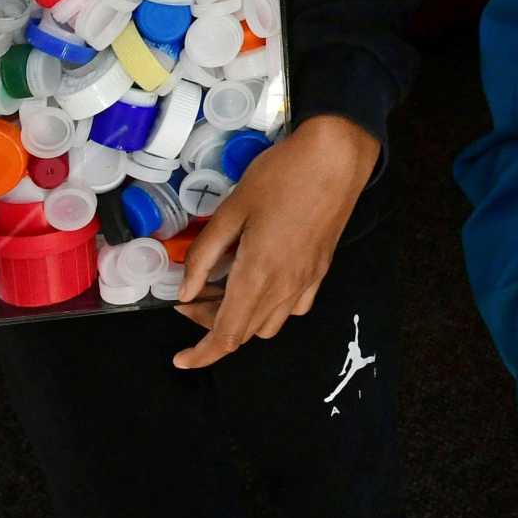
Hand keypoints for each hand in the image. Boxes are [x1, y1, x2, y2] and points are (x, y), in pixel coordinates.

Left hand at [171, 113, 378, 369]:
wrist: (336, 158)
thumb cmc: (280, 176)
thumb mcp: (232, 209)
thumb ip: (204, 255)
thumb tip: (185, 292)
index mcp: (258, 275)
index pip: (226, 336)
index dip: (201, 355)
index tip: (180, 359)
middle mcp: (285, 288)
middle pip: (244, 333)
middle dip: (211, 327)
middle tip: (193, 296)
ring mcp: (306, 281)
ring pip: (269, 325)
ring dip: (241, 319)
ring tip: (225, 288)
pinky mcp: (320, 270)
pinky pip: (293, 308)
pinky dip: (270, 309)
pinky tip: (262, 281)